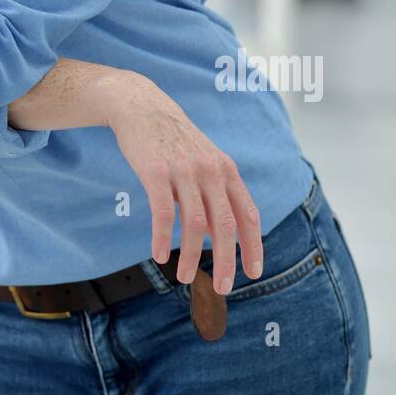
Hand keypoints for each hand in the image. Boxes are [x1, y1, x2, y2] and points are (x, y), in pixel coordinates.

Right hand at [105, 75, 263, 294]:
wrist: (142, 107)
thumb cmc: (173, 140)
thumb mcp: (203, 161)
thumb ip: (214, 196)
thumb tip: (216, 236)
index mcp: (226, 171)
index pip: (248, 215)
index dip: (253, 246)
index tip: (253, 273)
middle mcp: (210, 171)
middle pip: (225, 226)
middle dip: (226, 261)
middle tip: (222, 287)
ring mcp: (184, 171)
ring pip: (194, 224)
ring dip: (190, 256)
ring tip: (184, 277)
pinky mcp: (156, 172)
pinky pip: (163, 213)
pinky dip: (162, 237)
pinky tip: (159, 255)